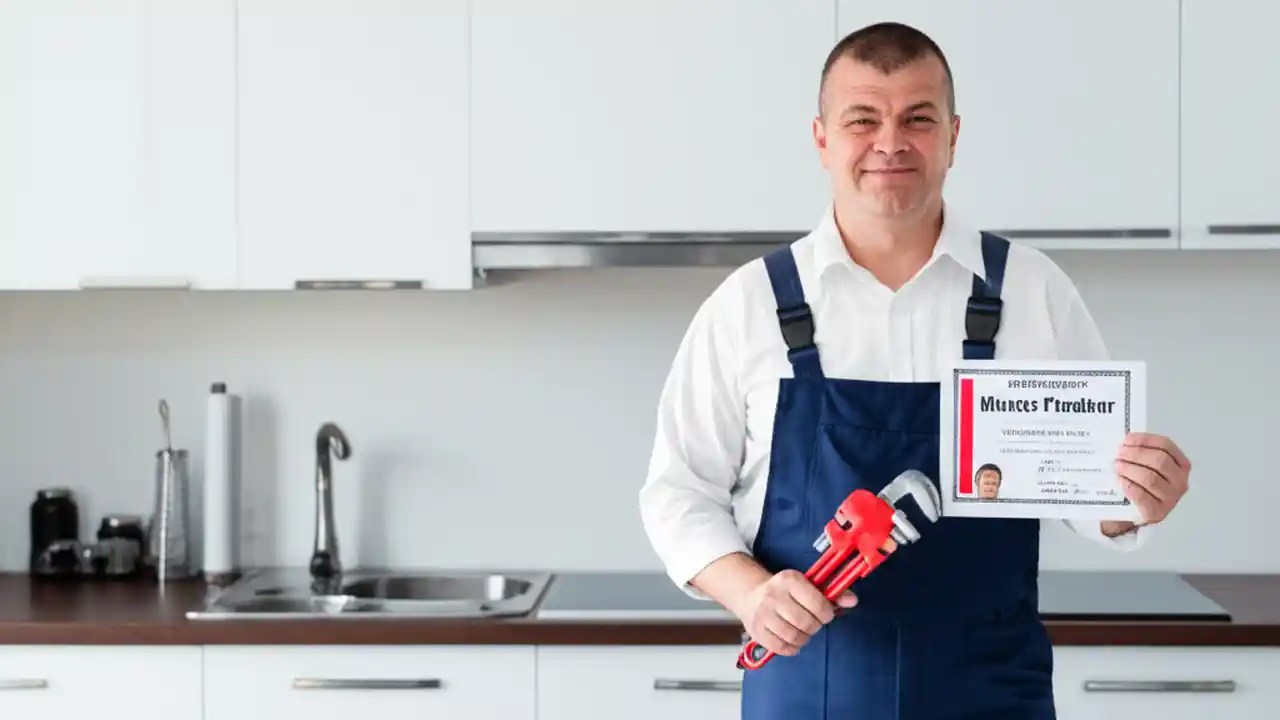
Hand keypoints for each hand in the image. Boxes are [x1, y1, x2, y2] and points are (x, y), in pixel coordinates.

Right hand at [736, 569, 855, 656]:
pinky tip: (793, 640)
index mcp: (789, 580)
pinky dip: (792, 648)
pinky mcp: (756, 630)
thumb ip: (833, 593)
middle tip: (813, 623)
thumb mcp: (807, 585)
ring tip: (803, 632)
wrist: (751, 595)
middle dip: (815, 627)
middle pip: (806, 622)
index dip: (827, 613)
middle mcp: (774, 595)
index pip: (817, 603)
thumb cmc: (785, 591)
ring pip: (794, 636)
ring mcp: (763, 614)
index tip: (825, 614)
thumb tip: (853, 601)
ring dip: (804, 638)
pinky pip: (780, 647)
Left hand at [1103, 432, 1190, 536]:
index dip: (1145, 440)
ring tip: (1117, 466)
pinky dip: (1129, 486)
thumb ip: (1140, 452)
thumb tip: (1123, 442)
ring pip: (1150, 478)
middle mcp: (1179, 481)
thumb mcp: (1145, 464)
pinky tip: (1120, 480)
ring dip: (1130, 469)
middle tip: (1119, 454)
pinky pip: (1142, 496)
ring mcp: (1170, 499)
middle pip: (1159, 461)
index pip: (1165, 446)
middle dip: (1136, 455)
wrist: (1131, 511)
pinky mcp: (1156, 513)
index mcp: (1180, 464)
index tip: (1127, 440)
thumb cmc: (1140, 484)